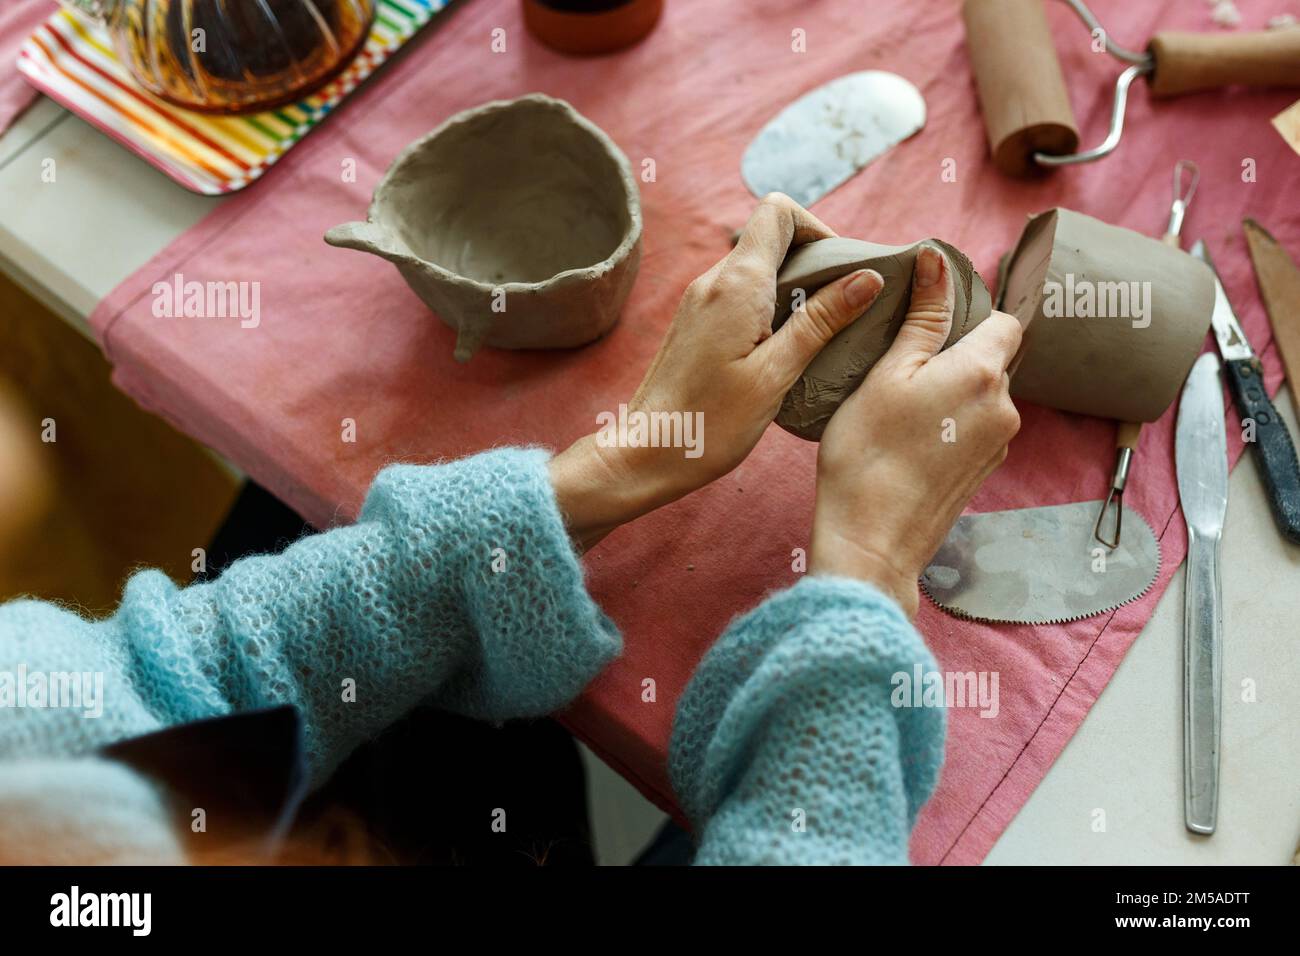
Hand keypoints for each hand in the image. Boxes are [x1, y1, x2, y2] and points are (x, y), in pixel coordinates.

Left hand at [551, 193, 883, 550]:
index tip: (842, 273)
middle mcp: (713, 281)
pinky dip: (770, 308)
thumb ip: (821, 321)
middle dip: (813, 263)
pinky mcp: (695, 323)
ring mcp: (700, 301)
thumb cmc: (711, 423)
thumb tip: (867, 277)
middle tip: (841, 310)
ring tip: (816, 336)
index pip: (779, 211)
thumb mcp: (777, 374)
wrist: (647, 453)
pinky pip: (741, 296)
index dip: (817, 229)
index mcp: (737, 284)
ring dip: (793, 289)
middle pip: (771, 238)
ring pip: (757, 269)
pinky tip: (783, 351)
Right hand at [810, 245, 1022, 616]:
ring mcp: (997, 443)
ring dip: (950, 392)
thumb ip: (920, 317)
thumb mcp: (885, 374)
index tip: (932, 324)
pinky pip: (975, 428)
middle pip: (993, 359)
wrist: (871, 540)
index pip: (1005, 321)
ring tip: (899, 407)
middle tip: (901, 367)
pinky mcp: (983, 472)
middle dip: (955, 355)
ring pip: (982, 396)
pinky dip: (949, 424)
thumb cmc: (867, 454)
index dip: (971, 315)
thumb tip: (937, 258)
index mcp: (981, 372)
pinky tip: (909, 438)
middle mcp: (1003, 406)